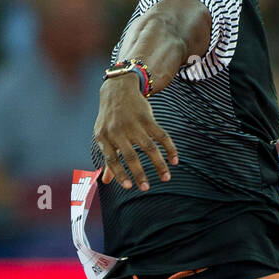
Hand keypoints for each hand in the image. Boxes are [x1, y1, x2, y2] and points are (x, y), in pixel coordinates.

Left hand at [94, 73, 177, 189]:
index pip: (111, 159)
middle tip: (146, 188)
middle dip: (139, 173)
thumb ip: (108, 158)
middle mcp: (118, 131)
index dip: (120, 173)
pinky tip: (174, 160)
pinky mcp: (148, 118)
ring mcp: (134, 124)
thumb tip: (106, 181)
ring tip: (166, 178)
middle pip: (130, 155)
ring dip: (159, 164)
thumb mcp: (104, 135)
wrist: (117, 90)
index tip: (129, 186)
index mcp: (104, 137)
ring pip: (149, 147)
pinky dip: (170, 148)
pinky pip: (162, 136)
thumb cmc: (110, 119)